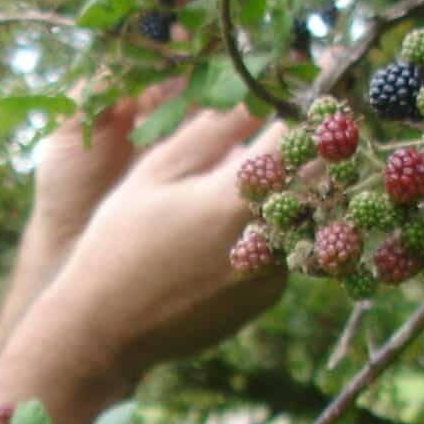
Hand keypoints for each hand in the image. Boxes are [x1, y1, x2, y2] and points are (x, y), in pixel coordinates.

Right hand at [20, 102, 284, 382]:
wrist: (105, 329)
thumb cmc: (119, 242)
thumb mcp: (154, 173)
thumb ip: (210, 133)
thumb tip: (255, 100)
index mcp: (238, 196)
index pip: (298, 137)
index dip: (304, 110)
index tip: (306, 94)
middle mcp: (268, 236)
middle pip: (318, 180)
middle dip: (311, 153)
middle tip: (294, 137)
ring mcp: (272, 272)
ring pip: (303, 218)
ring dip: (289, 196)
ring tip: (243, 190)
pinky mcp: (265, 299)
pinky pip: (284, 252)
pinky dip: (269, 235)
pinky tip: (224, 238)